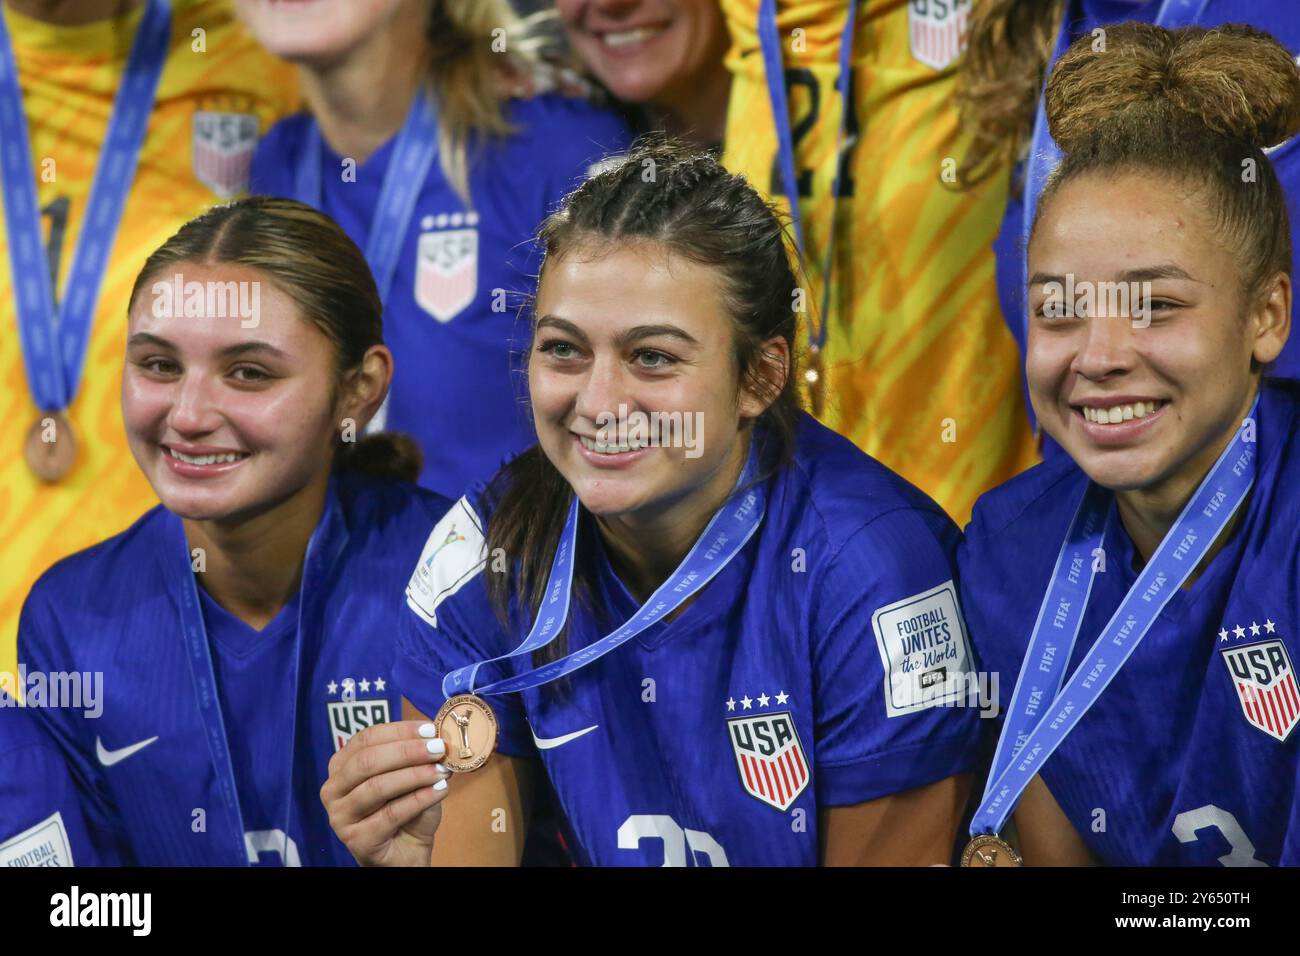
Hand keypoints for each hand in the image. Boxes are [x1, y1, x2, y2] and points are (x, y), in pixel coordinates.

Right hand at [321, 720, 451, 865]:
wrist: (406, 852)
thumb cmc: (406, 808)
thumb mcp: (411, 775)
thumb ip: (417, 756)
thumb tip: (438, 736)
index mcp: (342, 765)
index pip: (367, 738)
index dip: (399, 731)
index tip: (430, 730)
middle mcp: (333, 788)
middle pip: (368, 761)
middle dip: (406, 751)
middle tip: (437, 749)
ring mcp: (340, 816)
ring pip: (377, 787)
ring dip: (414, 776)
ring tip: (441, 772)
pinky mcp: (356, 840)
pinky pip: (390, 815)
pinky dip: (419, 800)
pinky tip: (440, 791)